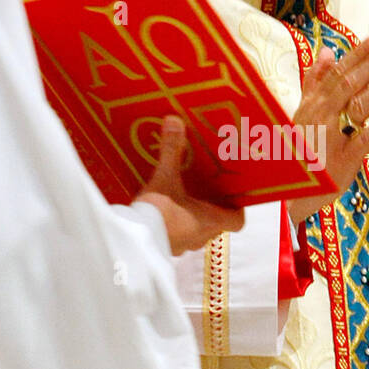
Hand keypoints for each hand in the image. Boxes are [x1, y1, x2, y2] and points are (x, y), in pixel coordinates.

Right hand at [135, 116, 244, 254]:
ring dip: (194, 217)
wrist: (131, 243)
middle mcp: (200, 236)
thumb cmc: (157, 214)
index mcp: (210, 221)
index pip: (237, 221)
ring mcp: (183, 246)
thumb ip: (171, 150)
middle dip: (213, 209)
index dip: (238, 209)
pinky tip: (163, 211)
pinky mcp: (166, 248)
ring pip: (198, 231)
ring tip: (184, 197)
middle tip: (207, 190)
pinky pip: (178, 236)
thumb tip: (174, 120)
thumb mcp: (165, 178)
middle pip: (217, 225)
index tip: (233, 196)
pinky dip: (176, 224)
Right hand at [287, 36, 368, 223]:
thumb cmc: (298, 150)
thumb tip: (327, 51)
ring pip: (357, 108)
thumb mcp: (301, 112)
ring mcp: (332, 138)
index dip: (355, 57)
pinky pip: (367, 138)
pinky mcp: (345, 159)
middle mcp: (321, 117)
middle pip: (348, 86)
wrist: (288, 192)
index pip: (336, 75)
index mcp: (311, 105)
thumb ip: (314, 82)